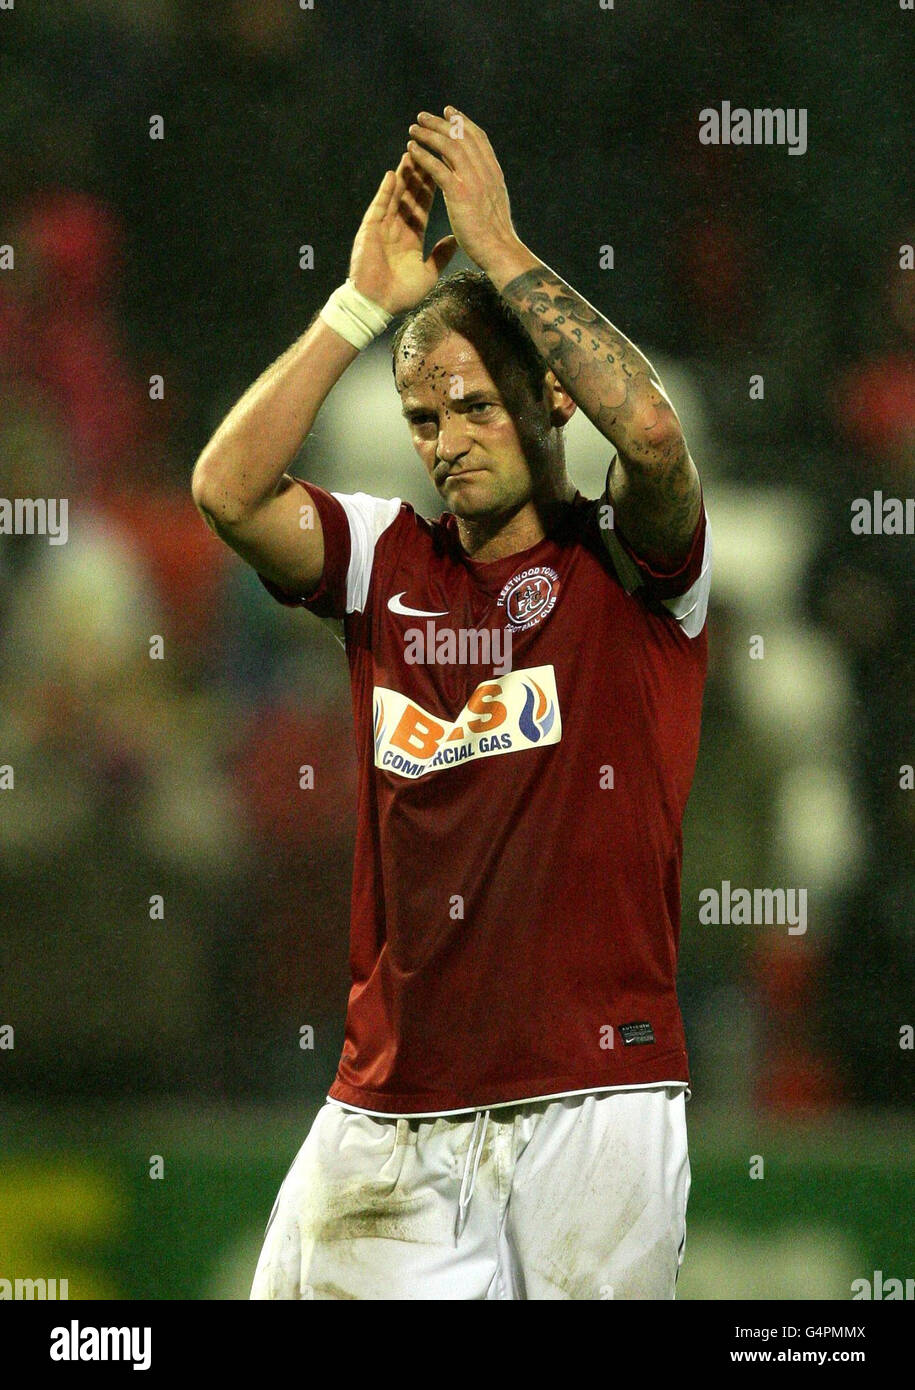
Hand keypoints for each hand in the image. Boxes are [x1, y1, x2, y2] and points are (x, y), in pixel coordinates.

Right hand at [348, 152, 457, 314]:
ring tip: (413, 153)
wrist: (377, 305)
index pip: (424, 206)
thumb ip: (441, 255)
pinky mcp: (370, 229)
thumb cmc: (400, 294)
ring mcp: (382, 226)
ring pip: (396, 195)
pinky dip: (387, 190)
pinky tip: (395, 173)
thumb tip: (455, 239)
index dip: (433, 188)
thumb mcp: (428, 273)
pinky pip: (380, 205)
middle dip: (420, 173)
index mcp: (411, 237)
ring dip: (405, 175)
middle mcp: (397, 227)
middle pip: (410, 194)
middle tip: (430, 152)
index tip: (443, 169)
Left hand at [407, 108, 527, 276]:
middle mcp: (485, 172)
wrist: (500, 251)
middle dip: (442, 122)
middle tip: (423, 116)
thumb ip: (486, 187)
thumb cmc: (496, 236)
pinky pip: (438, 167)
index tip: (450, 113)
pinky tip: (411, 149)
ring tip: (413, 129)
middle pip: (462, 137)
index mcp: (494, 173)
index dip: (463, 123)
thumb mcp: (495, 203)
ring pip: (449, 147)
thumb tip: (479, 180)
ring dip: (429, 134)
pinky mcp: (460, 193)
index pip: (478, 138)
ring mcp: (473, 181)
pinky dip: (424, 156)